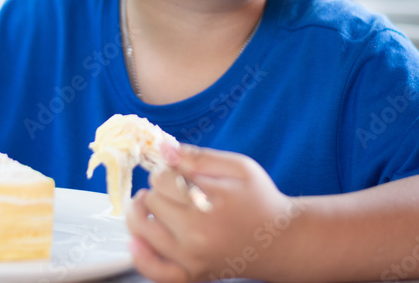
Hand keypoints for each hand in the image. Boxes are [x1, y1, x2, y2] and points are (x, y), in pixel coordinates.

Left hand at [127, 143, 299, 282]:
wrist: (280, 242)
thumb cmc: (260, 200)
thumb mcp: (238, 167)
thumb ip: (199, 157)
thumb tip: (163, 149)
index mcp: (210, 202)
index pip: (163, 179)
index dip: (167, 171)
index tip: (178, 173)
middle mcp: (198, 234)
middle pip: (151, 202)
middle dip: (158, 190)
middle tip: (175, 190)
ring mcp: (193, 258)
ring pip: (142, 230)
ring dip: (142, 213)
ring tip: (152, 204)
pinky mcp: (191, 276)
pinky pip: (153, 271)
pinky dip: (140, 254)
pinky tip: (137, 239)